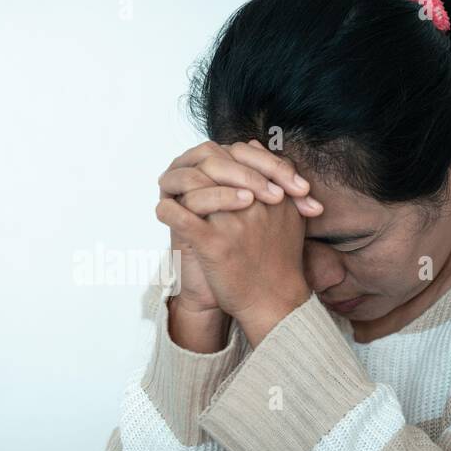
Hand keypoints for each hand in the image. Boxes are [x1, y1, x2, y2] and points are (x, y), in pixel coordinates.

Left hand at [157, 139, 321, 314]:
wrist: (274, 303)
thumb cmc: (279, 262)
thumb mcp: (288, 215)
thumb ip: (275, 179)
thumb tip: (255, 147)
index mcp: (274, 196)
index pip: (245, 157)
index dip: (225, 158)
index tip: (213, 168)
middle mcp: (255, 204)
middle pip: (219, 167)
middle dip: (201, 167)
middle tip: (189, 176)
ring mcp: (233, 223)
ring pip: (198, 188)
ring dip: (181, 186)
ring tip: (172, 192)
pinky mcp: (214, 244)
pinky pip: (182, 218)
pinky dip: (167, 212)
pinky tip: (162, 211)